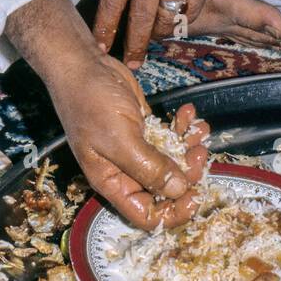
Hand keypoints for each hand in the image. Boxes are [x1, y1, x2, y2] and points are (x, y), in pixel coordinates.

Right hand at [47, 50, 207, 228]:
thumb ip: (149, 168)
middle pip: (166, 189)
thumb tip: (179, 190)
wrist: (82, 64)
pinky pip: (171, 137)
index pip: (147, 215)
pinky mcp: (145, 128)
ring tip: (197, 128)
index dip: (173, 212)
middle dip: (187, 173)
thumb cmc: (90, 103)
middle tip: (198, 151)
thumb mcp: (120, 140)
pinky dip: (183, 128)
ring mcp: (137, 148)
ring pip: (173, 162)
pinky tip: (187, 112)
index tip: (194, 193)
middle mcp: (126, 170)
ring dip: (190, 148)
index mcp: (114, 182)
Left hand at [89, 0, 219, 68]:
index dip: (104, 29)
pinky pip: (194, 4)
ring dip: (159, 32)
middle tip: (131, 64)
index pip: (111, 4)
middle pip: (140, 19)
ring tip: (152, 36)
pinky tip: (180, 19)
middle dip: (133, 46)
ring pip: (168, 16)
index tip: (100, 47)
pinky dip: (187, 16)